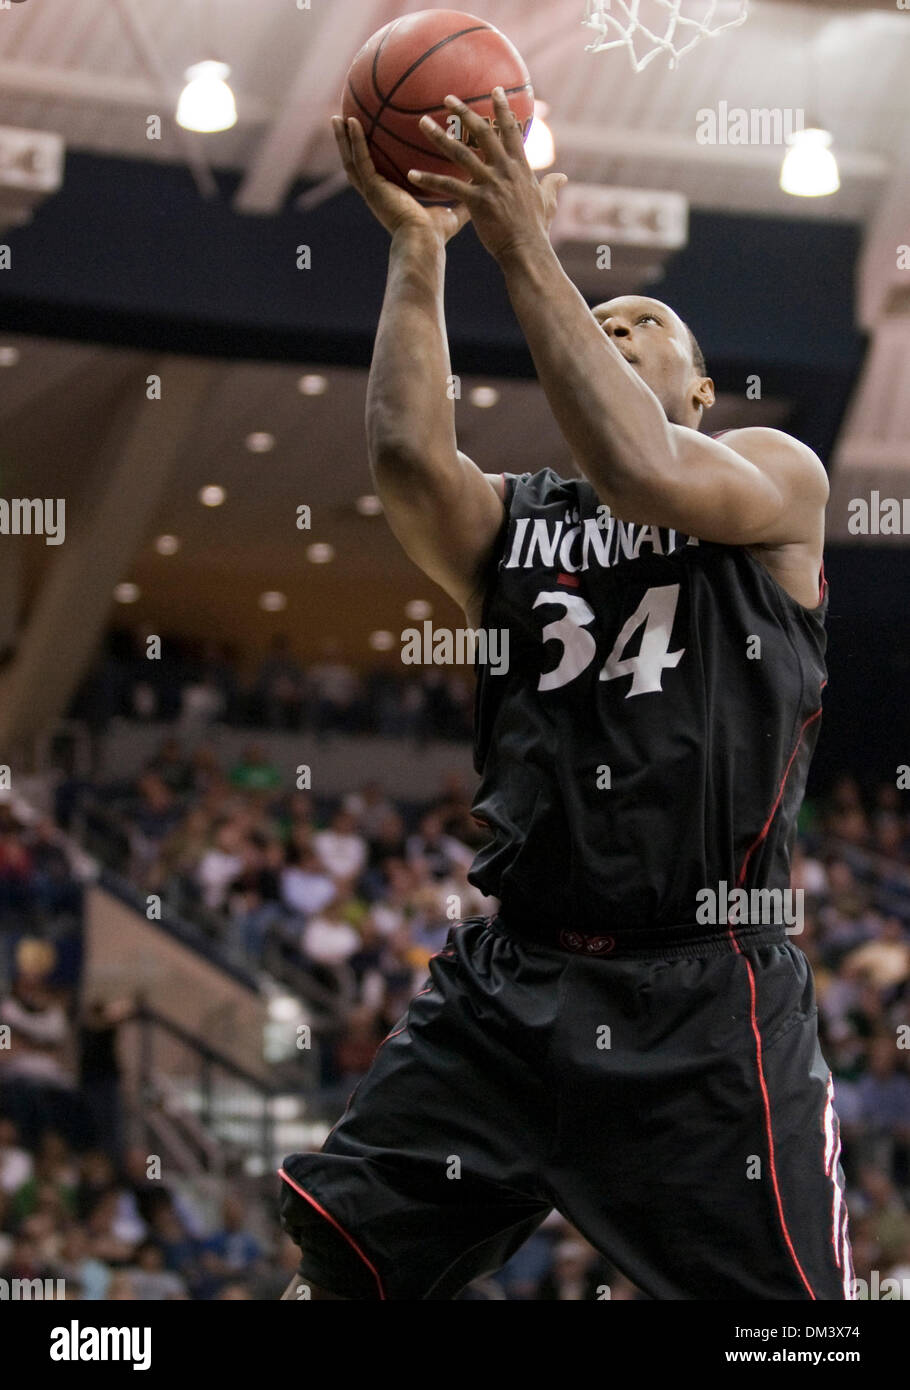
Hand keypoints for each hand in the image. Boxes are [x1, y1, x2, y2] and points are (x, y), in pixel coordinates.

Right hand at [332, 115, 469, 244]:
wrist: (424, 243)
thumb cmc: (435, 234)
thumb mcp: (450, 212)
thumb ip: (460, 198)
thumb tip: (477, 184)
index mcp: (388, 198)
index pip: (374, 173)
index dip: (368, 158)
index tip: (366, 140)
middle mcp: (376, 194)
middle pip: (356, 165)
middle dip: (348, 144)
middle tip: (342, 121)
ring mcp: (371, 192)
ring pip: (350, 161)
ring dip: (343, 139)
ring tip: (337, 117)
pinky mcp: (373, 189)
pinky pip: (360, 160)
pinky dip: (355, 141)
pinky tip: (352, 122)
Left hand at [407, 88, 567, 262]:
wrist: (527, 250)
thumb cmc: (536, 229)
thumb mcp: (548, 202)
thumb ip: (552, 185)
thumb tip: (563, 176)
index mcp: (520, 167)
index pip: (510, 130)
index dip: (503, 108)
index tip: (494, 89)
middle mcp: (504, 169)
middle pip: (482, 132)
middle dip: (465, 111)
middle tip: (448, 97)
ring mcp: (490, 183)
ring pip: (461, 153)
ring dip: (439, 136)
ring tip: (422, 122)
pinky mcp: (478, 200)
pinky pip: (449, 186)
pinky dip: (429, 180)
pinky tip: (411, 175)